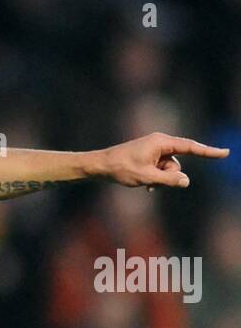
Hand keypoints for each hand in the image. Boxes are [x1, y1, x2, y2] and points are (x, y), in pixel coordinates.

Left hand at [95, 133, 228, 188]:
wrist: (101, 165)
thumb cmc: (122, 169)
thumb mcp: (147, 177)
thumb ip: (168, 180)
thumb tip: (186, 181)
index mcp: (161, 142)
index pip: (191, 147)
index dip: (208, 152)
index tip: (224, 153)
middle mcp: (160, 143)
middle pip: (177, 164)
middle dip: (169, 176)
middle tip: (151, 183)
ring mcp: (155, 149)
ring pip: (169, 169)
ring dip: (160, 179)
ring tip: (144, 183)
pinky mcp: (150, 156)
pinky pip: (161, 169)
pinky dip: (156, 178)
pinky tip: (145, 185)